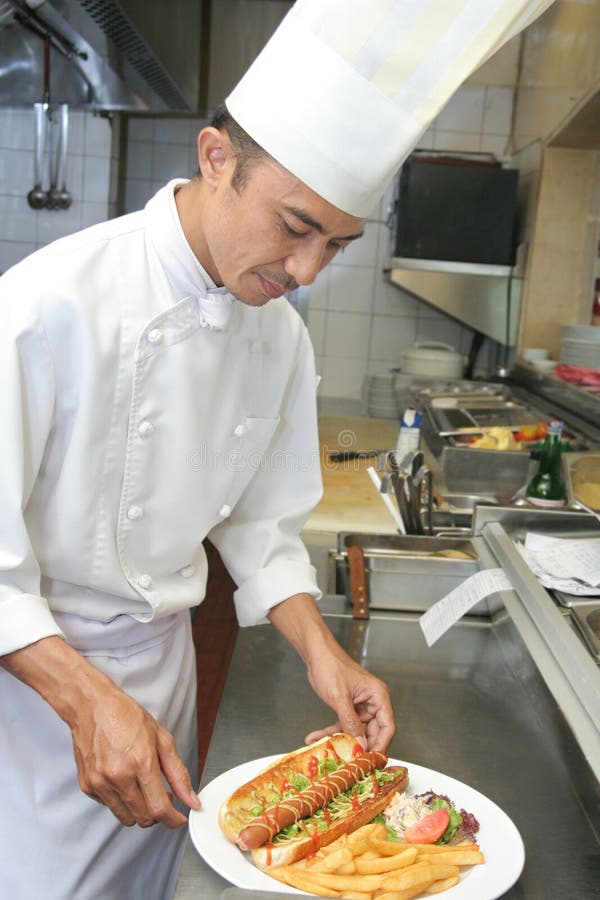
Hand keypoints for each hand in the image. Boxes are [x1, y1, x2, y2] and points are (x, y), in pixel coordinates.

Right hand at [2, 636, 199, 828]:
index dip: (173, 820)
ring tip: (142, 788)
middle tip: (162, 797)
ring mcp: (100, 783)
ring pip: (126, 818)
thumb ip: (178, 773)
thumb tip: (191, 799)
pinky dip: (121, 801)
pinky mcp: (88, 786)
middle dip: (158, 814)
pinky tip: (123, 780)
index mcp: (141, 762)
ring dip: (140, 811)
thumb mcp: (161, 738)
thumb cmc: (126, 717)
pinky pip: (110, 807)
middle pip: (144, 818)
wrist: (92, 706)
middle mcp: (118, 776)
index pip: (159, 808)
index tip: (179, 819)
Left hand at [267, 594, 395, 753]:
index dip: (381, 745)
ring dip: (341, 741)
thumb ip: (350, 722)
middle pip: (373, 733)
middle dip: (360, 747)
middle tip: (350, 761)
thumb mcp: (340, 697)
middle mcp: (372, 702)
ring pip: (356, 732)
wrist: (315, 654)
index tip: (371, 760)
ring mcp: (360, 706)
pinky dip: (331, 732)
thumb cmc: (331, 665)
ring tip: (330, 751)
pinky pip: (343, 725)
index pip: (387, 727)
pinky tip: (316, 737)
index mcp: (378, 696)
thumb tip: (360, 744)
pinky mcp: (348, 708)